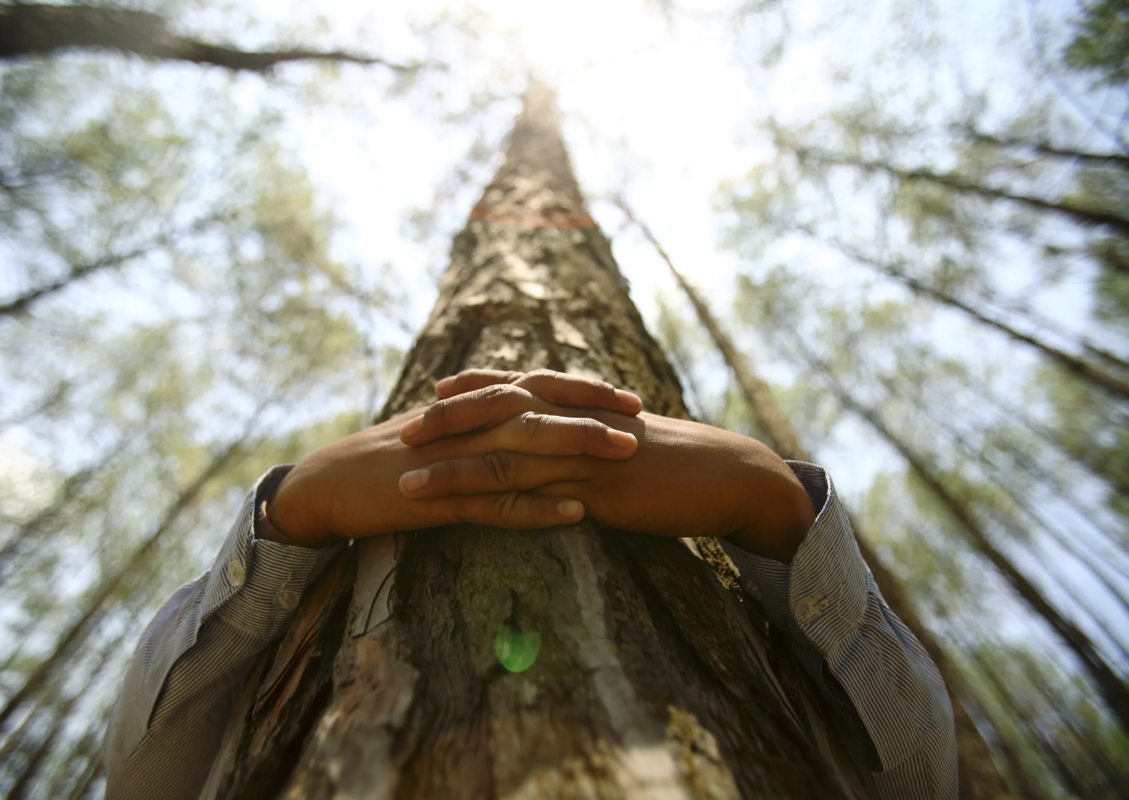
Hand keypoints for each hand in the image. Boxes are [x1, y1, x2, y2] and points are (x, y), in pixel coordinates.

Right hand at [267, 372, 643, 546]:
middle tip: (642, 416)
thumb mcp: (436, 436)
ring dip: (579, 449)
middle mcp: (467, 424)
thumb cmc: (382, 463)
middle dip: (593, 410)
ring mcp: (456, 459)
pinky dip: (537, 507)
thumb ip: (476, 427)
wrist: (326, 485)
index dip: (582, 390)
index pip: (535, 389)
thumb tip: (516, 424)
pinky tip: (575, 513)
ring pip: (526, 446)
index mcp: (468, 409)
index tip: (627, 396)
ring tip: (626, 453)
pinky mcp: (440, 497)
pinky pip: (496, 502)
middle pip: (540, 408)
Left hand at [401, 370, 816, 561]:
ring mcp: (582, 454)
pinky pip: (533, 499)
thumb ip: (593, 434)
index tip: (435, 392)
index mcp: (582, 405)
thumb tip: (568, 441)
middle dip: (447, 423)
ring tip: (407, 485)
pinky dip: (493, 507)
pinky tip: (463, 518)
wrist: (728, 475)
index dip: (474, 389)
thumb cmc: (682, 460)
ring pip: (504, 458)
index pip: (517, 388)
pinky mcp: (595, 490)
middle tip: (402, 431)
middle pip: (498, 415)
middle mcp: (574, 421)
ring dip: (451, 471)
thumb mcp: (630, 437)